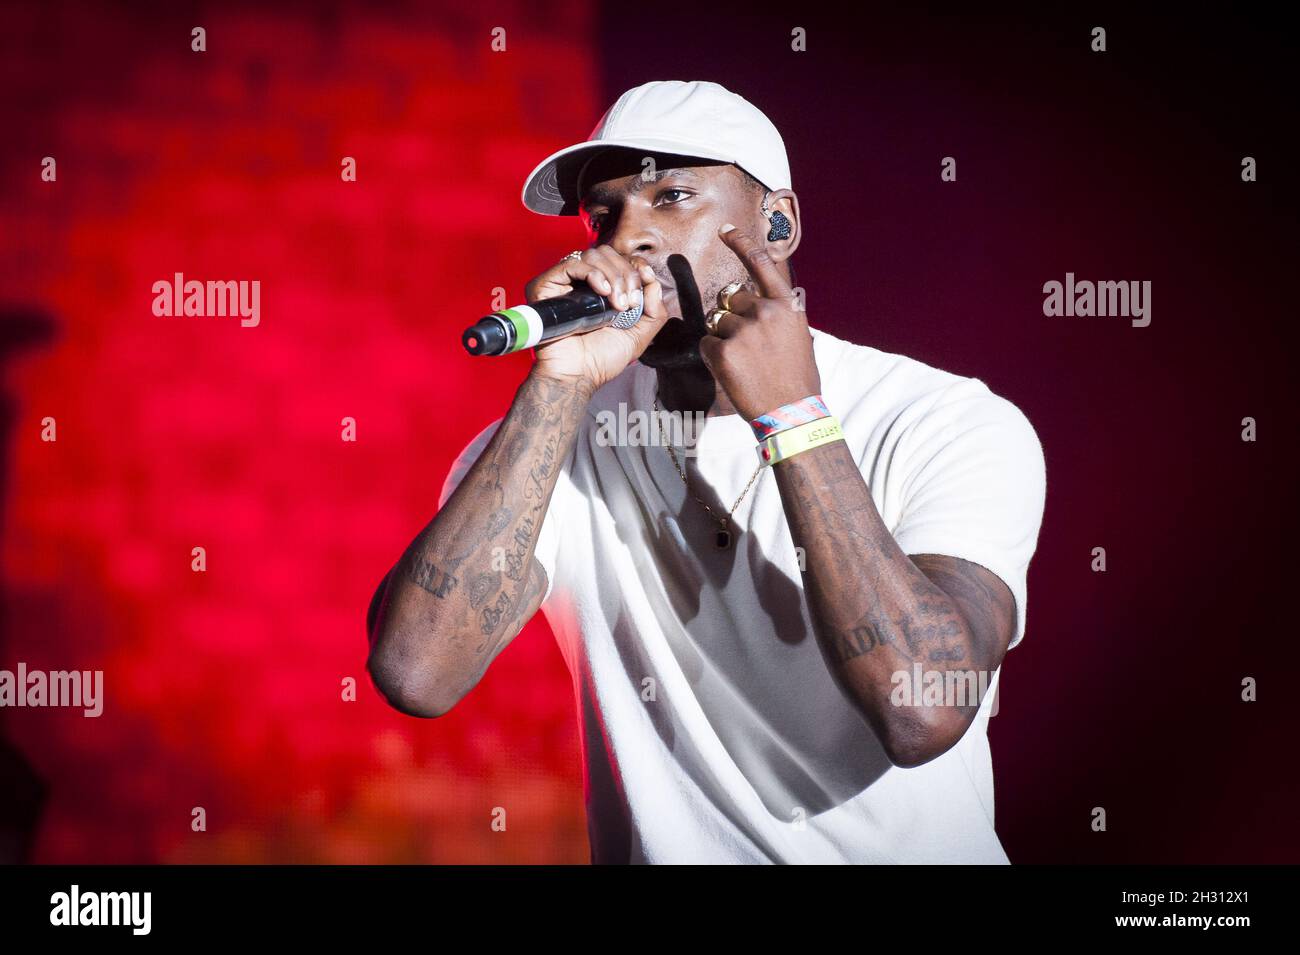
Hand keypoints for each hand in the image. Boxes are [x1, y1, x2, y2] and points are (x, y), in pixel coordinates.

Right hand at [524, 246, 669, 393]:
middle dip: (626, 275)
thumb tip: (653, 280)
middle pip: (608, 253)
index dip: (636, 266)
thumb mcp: (640, 334)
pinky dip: (593, 274)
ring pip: (593, 255)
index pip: (620, 258)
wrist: (578, 375)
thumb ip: (655, 310)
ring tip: (617, 306)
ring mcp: (564, 281)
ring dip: (613, 276)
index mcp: (602, 287)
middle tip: (629, 304)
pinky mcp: (547, 285)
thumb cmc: (603, 358)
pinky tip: (603, 293)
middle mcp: (582, 281)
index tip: (644, 286)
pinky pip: (572, 263)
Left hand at [698, 224, 820, 420]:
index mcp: (786, 305)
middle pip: (729, 298)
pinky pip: (706, 344)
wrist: (793, 413)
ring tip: (745, 362)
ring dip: (723, 338)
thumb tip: (755, 300)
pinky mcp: (723, 351)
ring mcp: (743, 330)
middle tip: (747, 345)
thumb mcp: (798, 335)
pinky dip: (714, 357)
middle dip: (731, 315)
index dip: (741, 243)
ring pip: (716, 322)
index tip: (725, 229)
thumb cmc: (796, 377)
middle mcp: (765, 311)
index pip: (760, 264)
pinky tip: (734, 371)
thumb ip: (777, 313)